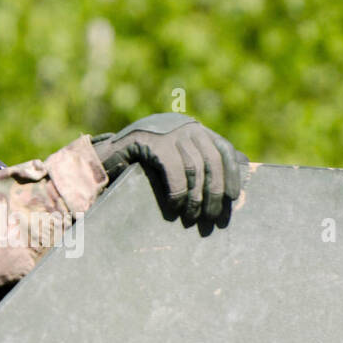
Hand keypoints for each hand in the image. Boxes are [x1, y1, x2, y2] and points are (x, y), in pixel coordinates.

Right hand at [91, 113, 245, 223]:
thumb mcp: (176, 161)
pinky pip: (174, 168)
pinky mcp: (151, 140)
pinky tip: (175, 206)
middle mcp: (185, 125)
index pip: (224, 148)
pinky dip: (178, 190)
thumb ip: (201, 161)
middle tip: (212, 216)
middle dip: (214, 191)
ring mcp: (168, 130)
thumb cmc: (142, 166)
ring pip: (194, 167)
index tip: (232, 197)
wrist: (105, 158)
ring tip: (192, 216)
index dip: (232, 173)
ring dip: (196, 196)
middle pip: (212, 160)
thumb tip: (238, 170)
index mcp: (194, 129)